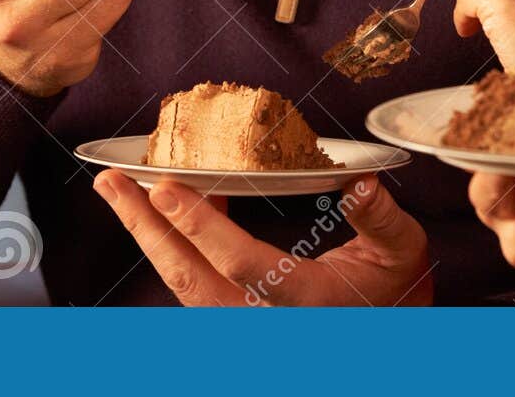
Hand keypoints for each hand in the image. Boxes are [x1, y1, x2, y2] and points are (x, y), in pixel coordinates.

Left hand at [94, 171, 432, 305]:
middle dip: (146, 227)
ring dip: (149, 234)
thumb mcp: (402, 250)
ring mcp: (246, 322)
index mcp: (305, 303)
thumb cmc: (395, 291)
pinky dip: (175, 242)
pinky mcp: (238, 315)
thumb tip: (360, 181)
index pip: (242, 263)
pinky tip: (163, 207)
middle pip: (190, 277)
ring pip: (183, 282)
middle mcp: (265, 319)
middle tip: (112, 183)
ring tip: (121, 191)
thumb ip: (380, 217)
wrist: (390, 332)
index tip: (167, 189)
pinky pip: (195, 280)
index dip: (202, 226)